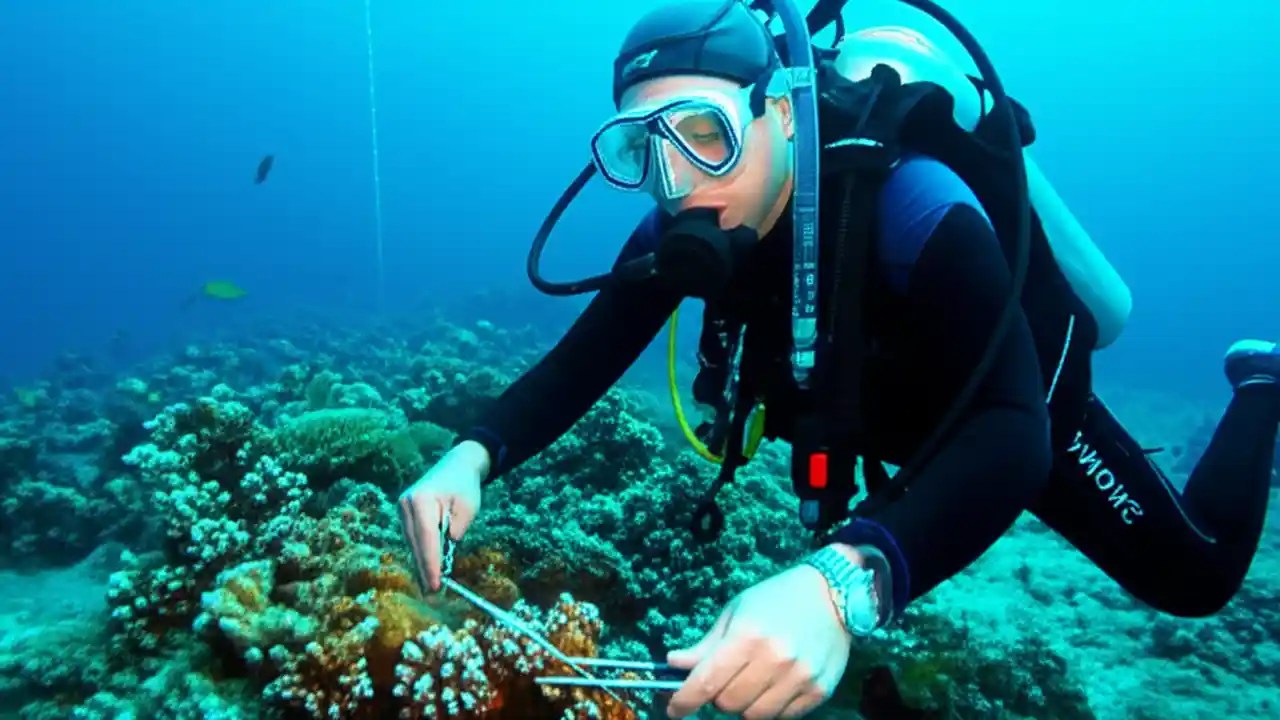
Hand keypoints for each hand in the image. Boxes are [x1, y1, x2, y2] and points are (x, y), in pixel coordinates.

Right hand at [397, 440, 488, 591]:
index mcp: (422, 500)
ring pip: (412, 542)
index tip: (436, 584)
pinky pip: (413, 538)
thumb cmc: (465, 486)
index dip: (430, 563)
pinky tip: (428, 569)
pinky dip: (421, 552)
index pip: (426, 538)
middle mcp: (406, 504)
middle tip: (433, 593)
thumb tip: (444, 556)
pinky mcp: (405, 514)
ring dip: (422, 562)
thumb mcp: (467, 509)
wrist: (456, 465)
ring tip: (431, 585)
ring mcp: (402, 508)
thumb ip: (455, 532)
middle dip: (424, 568)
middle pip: (415, 543)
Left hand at [664, 563, 853, 718]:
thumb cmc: (776, 598)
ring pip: (754, 716)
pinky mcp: (819, 691)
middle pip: (728, 703)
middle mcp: (774, 659)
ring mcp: (799, 677)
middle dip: (718, 697)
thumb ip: (706, 644)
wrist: (833, 595)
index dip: (684, 701)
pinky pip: (782, 717)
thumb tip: (674, 663)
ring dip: (744, 705)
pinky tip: (773, 686)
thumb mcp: (736, 611)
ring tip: (750, 683)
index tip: (674, 709)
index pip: (706, 682)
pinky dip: (771, 707)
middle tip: (725, 679)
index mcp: (748, 635)